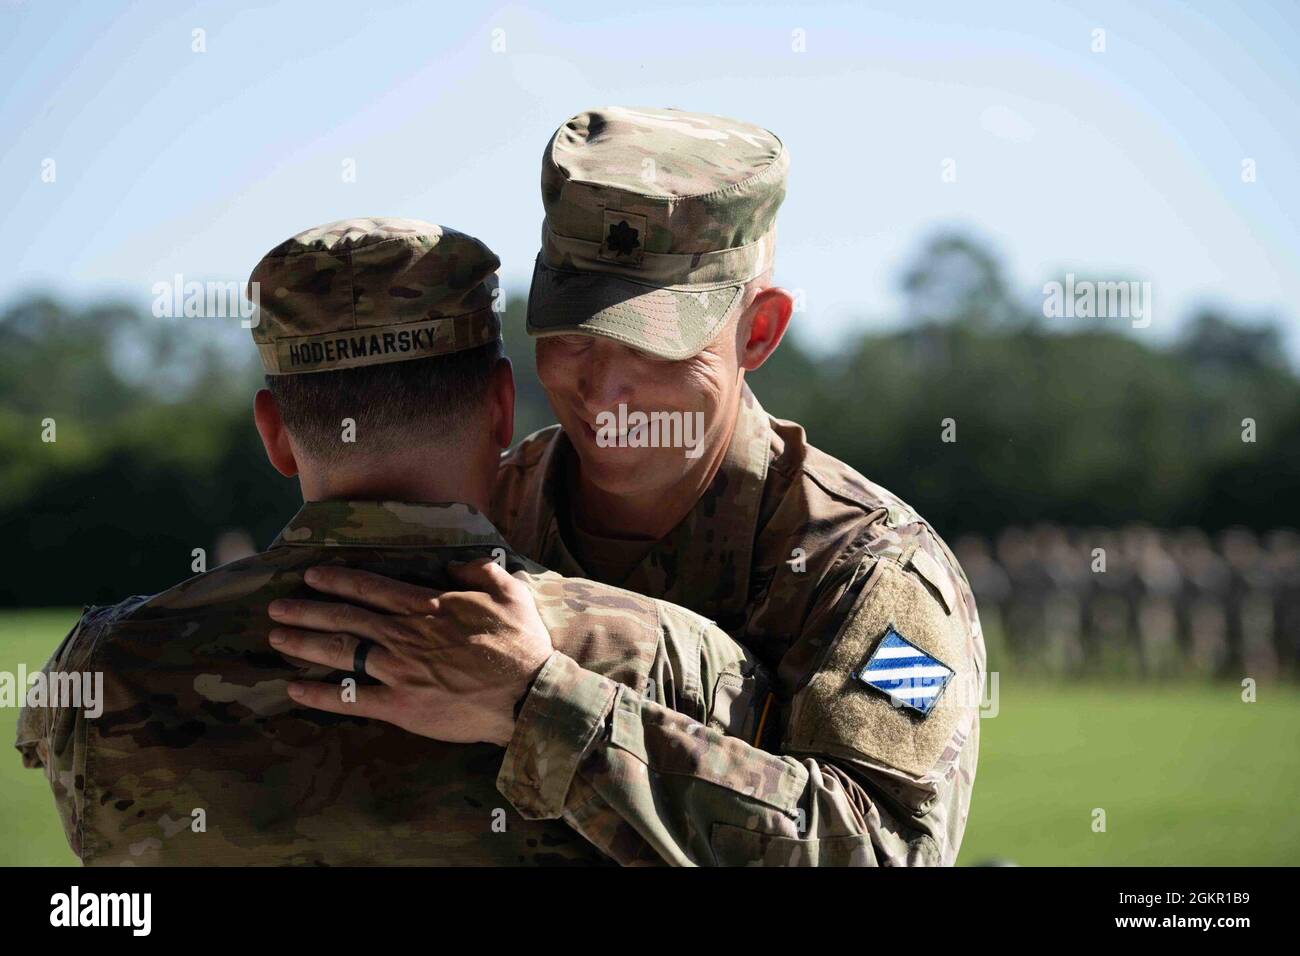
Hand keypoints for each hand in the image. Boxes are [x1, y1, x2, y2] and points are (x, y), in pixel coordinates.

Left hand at [266, 558, 553, 746]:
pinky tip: (296, 689)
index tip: (312, 575)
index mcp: (427, 606)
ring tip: (277, 638)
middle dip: (307, 610)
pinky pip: (350, 699)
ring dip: (304, 643)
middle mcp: (404, 635)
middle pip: (345, 618)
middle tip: (277, 606)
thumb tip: (455, 563)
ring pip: (340, 652)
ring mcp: (398, 671)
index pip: (371, 588)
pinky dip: (321, 694)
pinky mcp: (400, 706)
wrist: (527, 696)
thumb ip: (479, 571)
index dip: (338, 580)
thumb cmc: (521, 644)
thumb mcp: (509, 592)